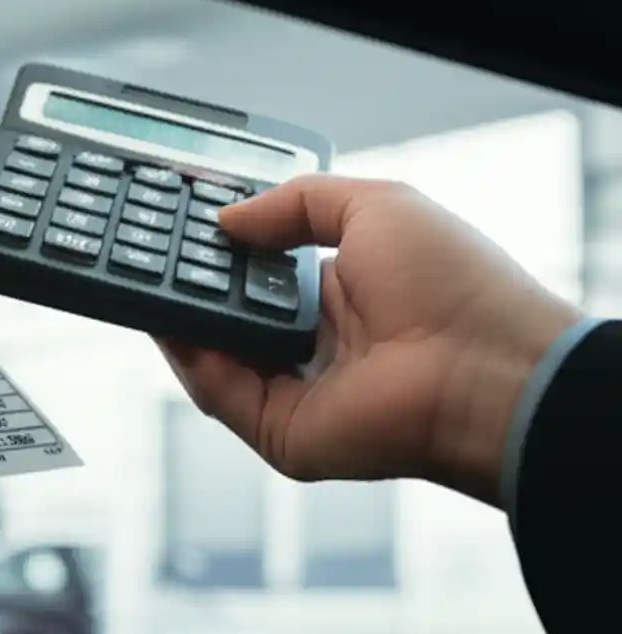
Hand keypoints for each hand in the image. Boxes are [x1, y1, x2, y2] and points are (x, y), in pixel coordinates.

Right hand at [157, 173, 581, 506]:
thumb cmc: (454, 286)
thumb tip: (229, 216)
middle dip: (194, 285)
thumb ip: (295, 202)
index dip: (225, 251)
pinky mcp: (283, 432)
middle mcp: (318, 347)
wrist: (484, 367)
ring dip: (183, 322)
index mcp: (343, 295)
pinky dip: (192, 362)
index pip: (264, 275)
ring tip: (150, 280)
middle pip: (234, 318)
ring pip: (218, 359)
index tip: (189, 225)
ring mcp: (298, 392)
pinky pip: (221, 396)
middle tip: (155, 249)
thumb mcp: (374, 206)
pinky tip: (172, 325)